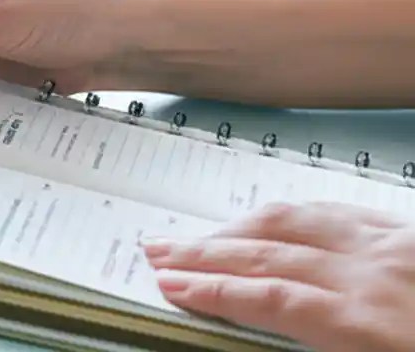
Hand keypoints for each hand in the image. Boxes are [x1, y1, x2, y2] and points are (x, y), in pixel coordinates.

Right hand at [143, 201, 414, 351]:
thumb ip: (316, 344)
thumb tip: (258, 321)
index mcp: (366, 322)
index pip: (268, 299)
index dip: (212, 291)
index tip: (167, 285)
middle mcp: (372, 273)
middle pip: (269, 254)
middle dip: (204, 252)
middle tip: (157, 251)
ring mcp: (393, 245)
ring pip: (296, 220)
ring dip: (237, 226)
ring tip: (198, 236)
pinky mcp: (409, 230)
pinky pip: (337, 209)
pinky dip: (292, 213)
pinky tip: (272, 218)